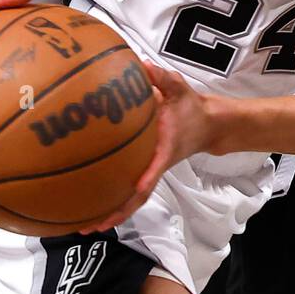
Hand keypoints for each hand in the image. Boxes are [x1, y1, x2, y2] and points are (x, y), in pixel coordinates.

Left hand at [78, 61, 217, 232]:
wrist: (209, 124)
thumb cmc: (191, 106)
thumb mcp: (179, 87)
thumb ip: (161, 77)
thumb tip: (142, 66)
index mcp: (166, 146)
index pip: (156, 165)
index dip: (146, 176)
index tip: (135, 187)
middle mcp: (157, 164)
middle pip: (138, 195)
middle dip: (116, 212)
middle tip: (90, 226)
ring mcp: (152, 170)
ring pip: (132, 199)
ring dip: (112, 214)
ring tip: (86, 227)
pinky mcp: (147, 170)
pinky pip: (130, 191)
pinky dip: (115, 202)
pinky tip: (94, 209)